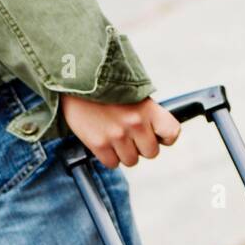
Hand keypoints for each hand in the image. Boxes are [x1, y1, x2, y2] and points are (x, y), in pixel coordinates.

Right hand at [60, 95, 179, 168]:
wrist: (73, 81)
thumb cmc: (104, 88)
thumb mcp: (132, 93)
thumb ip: (146, 113)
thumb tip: (156, 134)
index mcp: (148, 108)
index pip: (172, 133)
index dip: (164, 137)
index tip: (157, 135)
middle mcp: (135, 123)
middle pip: (151, 153)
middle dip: (141, 146)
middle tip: (129, 134)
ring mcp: (117, 135)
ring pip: (131, 161)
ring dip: (124, 152)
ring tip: (114, 135)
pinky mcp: (99, 144)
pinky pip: (112, 163)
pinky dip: (108, 156)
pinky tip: (103, 140)